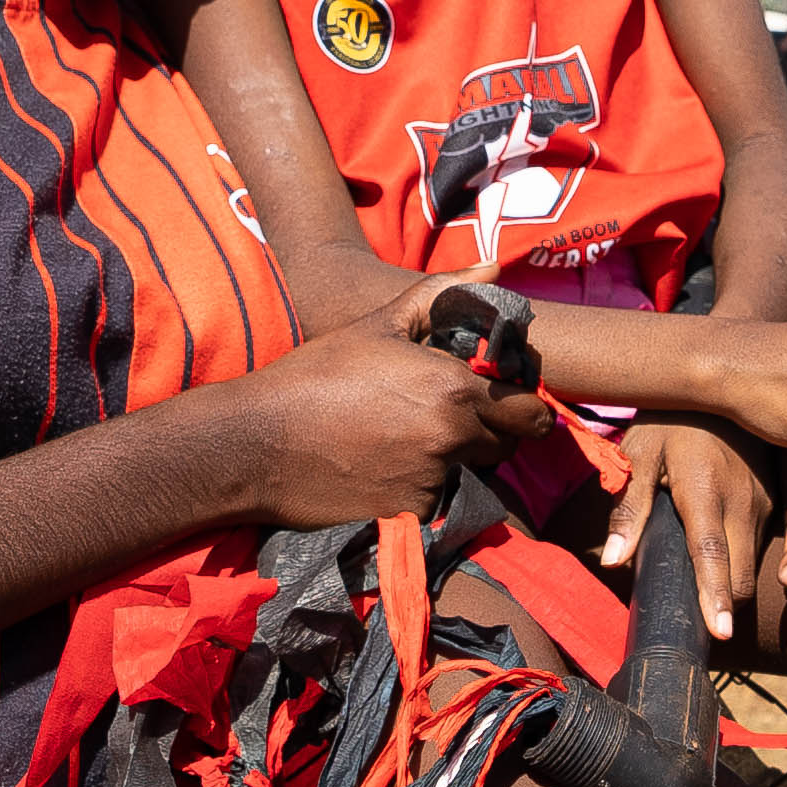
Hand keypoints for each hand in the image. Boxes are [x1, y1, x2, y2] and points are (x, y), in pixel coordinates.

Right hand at [224, 278, 552, 530]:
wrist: (257, 443)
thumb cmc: (316, 376)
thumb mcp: (378, 325)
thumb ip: (442, 296)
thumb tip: (493, 270)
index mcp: (454, 388)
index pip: (529, 412)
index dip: (519, 406)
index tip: (498, 402)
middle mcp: (452, 438)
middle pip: (507, 448)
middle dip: (492, 435)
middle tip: (452, 421)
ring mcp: (432, 481)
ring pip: (474, 476)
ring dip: (458, 464)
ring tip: (410, 442)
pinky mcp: (411, 516)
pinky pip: (440, 504)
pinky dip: (425, 492)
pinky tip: (388, 471)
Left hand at [605, 413, 777, 640]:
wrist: (715, 380)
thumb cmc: (667, 420)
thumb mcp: (637, 454)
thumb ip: (628, 508)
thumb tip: (614, 562)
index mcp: (705, 491)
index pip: (712, 555)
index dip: (716, 597)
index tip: (720, 633)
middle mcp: (743, 499)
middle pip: (743, 572)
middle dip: (727, 601)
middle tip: (702, 619)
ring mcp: (766, 498)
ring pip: (758, 561)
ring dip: (738, 581)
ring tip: (713, 590)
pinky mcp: (778, 495)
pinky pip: (770, 541)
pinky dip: (751, 558)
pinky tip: (731, 559)